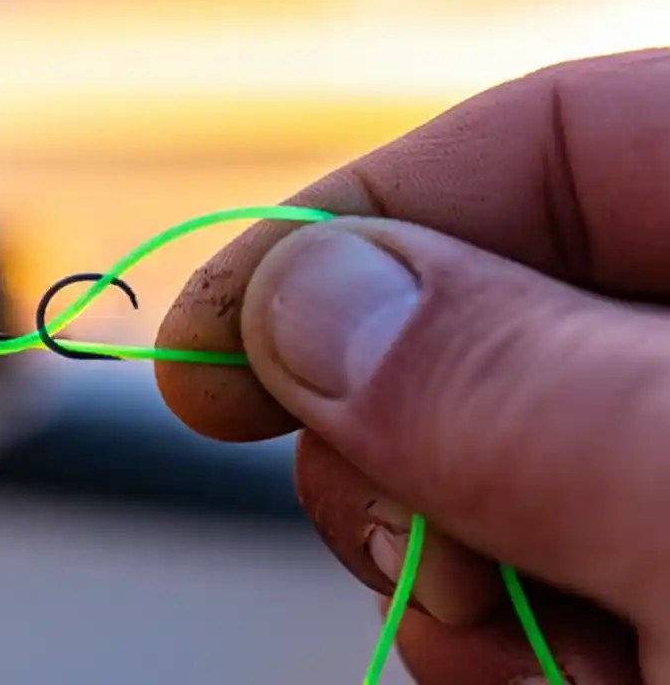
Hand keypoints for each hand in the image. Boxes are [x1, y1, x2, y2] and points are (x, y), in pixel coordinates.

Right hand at [157, 49, 669, 682]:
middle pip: (493, 311)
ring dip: (444, 561)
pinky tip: (547, 676)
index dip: (366, 216)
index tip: (207, 338)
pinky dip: (496, 632)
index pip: (560, 137)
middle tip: (399, 540)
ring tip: (515, 655)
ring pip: (492, 458)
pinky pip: (534, 571)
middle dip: (399, 438)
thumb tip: (306, 299)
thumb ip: (514, 384)